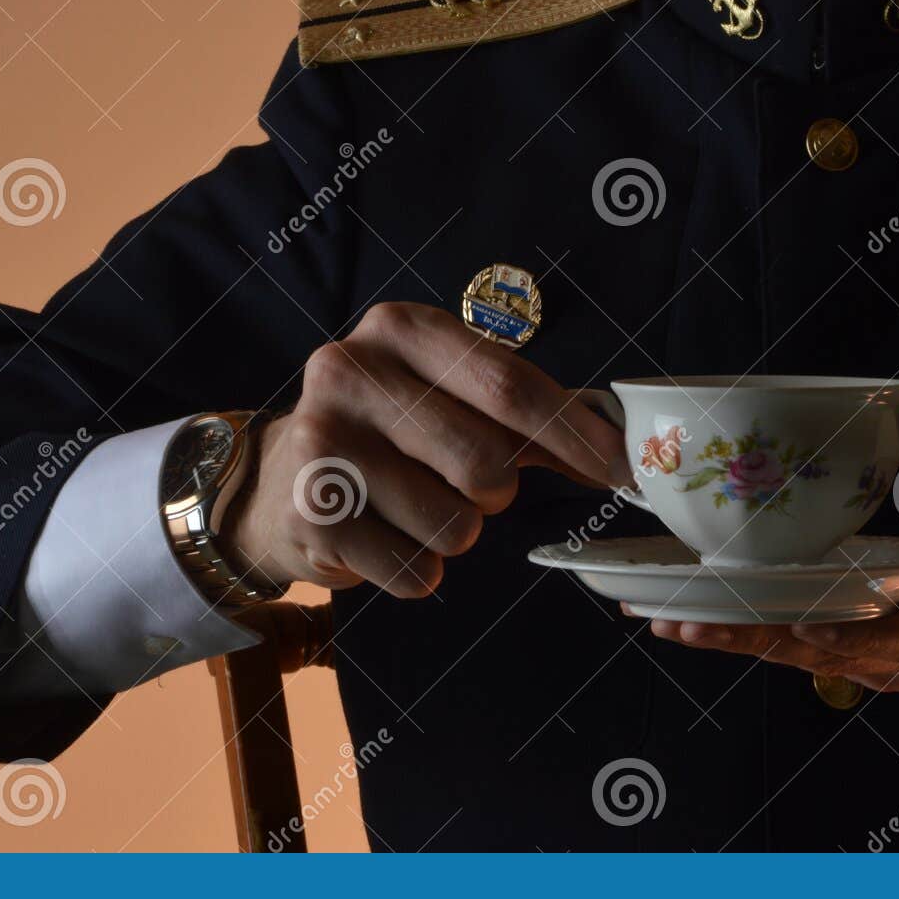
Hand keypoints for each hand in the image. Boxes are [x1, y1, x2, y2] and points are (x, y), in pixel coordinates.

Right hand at [224, 302, 628, 597]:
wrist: (279, 480)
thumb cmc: (389, 433)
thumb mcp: (448, 396)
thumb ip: (527, 415)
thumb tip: (618, 450)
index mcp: (401, 328)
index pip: (510, 385)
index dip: (575, 436)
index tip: (619, 470)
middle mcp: (352, 370)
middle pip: (488, 462)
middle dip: (498, 492)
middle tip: (468, 485)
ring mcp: (323, 440)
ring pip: (456, 524)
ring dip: (456, 532)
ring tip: (412, 506)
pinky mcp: (310, 512)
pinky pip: (417, 569)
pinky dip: (419, 569)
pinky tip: (383, 536)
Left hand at [643, 466, 898, 726]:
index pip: (883, 638)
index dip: (838, 633)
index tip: (796, 623)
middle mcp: (892, 653)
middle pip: (812, 649)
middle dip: (747, 637)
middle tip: (683, 621)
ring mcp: (862, 653)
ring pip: (786, 647)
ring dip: (725, 634)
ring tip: (663, 618)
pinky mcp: (837, 639)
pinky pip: (780, 637)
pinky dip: (733, 626)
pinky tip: (682, 614)